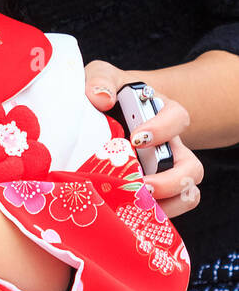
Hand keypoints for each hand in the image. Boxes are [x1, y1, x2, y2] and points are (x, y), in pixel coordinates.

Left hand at [84, 60, 202, 218]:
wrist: (108, 110)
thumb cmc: (109, 92)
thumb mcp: (103, 77)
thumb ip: (101, 81)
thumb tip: (100, 98)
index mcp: (162, 112)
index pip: (177, 118)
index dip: (162, 130)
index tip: (136, 138)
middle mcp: (171, 144)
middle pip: (191, 166)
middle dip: (172, 180)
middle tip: (143, 184)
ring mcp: (166, 169)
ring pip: (188, 192)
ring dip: (169, 202)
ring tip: (141, 203)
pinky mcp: (155, 188)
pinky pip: (170, 206)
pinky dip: (158, 213)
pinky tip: (134, 213)